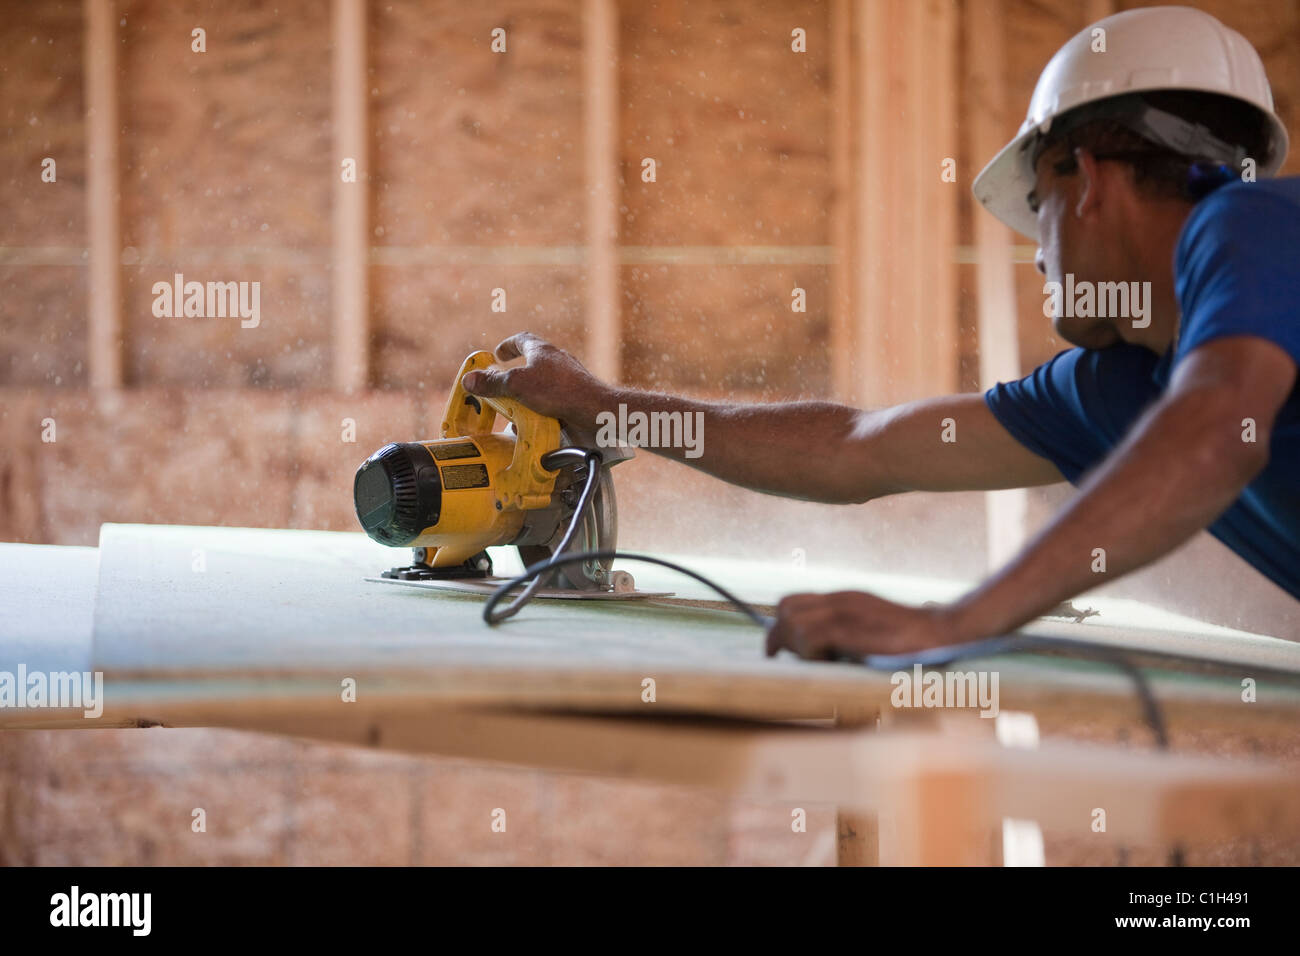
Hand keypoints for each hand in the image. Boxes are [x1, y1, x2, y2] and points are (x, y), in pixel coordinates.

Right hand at [462, 332, 609, 440]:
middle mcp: (558, 362)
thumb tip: (470, 380)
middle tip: (503, 386)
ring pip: (543, 384)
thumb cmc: (559, 391)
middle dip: (516, 375)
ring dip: (527, 396)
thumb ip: (493, 382)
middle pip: (533, 363)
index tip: (498, 354)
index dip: (508, 345)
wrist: (596, 411)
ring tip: (515, 410)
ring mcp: (569, 380)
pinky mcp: (575, 398)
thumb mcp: (518, 385)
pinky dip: (541, 410)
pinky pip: (554, 401)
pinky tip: (535, 424)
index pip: (523, 340)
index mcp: (543, 351)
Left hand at [765, 591, 964, 660]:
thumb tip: (819, 655)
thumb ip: (845, 636)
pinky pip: (812, 636)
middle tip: (788, 659)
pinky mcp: (854, 627)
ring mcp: (847, 610)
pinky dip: (812, 652)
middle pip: (786, 608)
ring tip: (823, 662)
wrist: (943, 632)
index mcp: (844, 599)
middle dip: (780, 636)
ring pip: (794, 622)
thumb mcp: (871, 632)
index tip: (775, 649)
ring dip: (799, 647)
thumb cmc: (912, 641)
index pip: (793, 602)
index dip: (779, 626)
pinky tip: (832, 663)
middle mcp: (841, 599)